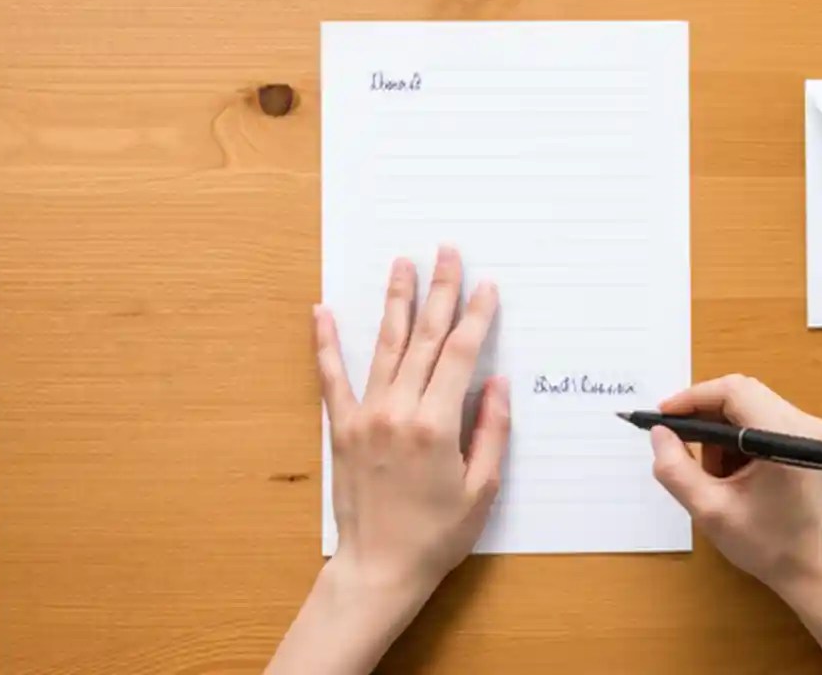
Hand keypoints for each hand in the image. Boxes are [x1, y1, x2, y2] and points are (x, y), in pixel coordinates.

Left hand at [268, 246, 509, 674]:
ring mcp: (366, 416)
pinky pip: (332, 377)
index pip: (460, 354)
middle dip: (439, 292)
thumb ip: (490, 430)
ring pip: (386, 346)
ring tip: (402, 266)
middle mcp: (398, 410)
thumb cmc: (436, 535)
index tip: (486, 287)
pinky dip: (327, 343)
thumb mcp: (482, 488)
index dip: (475, 316)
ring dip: (396, 303)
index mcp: (435, 424)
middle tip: (447, 253)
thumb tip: (496, 383)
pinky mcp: (342, 428)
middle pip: (425, 338)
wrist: (379, 568)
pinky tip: (324, 312)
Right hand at [647, 374, 821, 596]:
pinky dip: (742, 445)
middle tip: (681, 449)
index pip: (733, 390)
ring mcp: (813, 432)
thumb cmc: (772, 547)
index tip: (663, 418)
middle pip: (743, 396)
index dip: (692, 398)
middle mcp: (804, 423)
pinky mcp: (812, 444)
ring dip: (723, 437)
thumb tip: (659, 434)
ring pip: (752, 411)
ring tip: (715, 478)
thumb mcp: (711, 511)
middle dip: (705, 420)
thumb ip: (676, 470)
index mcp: (784, 435)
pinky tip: (736, 480)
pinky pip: (766, 426)